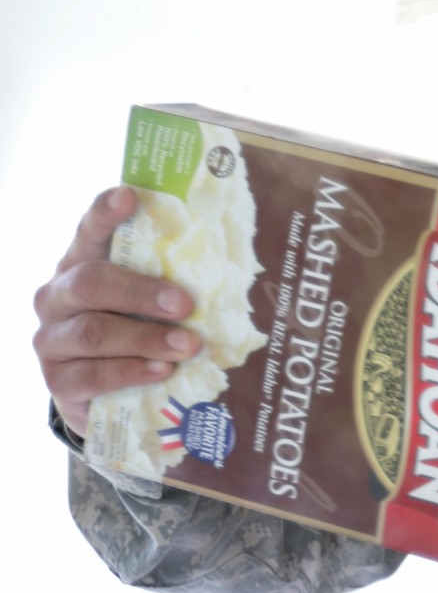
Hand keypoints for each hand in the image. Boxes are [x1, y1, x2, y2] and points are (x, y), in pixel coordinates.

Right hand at [32, 187, 202, 437]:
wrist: (103, 397)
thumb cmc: (134, 337)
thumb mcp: (150, 309)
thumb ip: (171, 287)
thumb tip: (230, 273)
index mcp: (80, 267)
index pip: (89, 232)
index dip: (105, 214)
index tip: (129, 196)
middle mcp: (57, 298)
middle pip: (91, 282)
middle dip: (141, 292)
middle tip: (185, 304)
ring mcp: (52, 340)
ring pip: (95, 332)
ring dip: (146, 338)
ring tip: (187, 346)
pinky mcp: (59, 382)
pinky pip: (94, 375)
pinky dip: (132, 371)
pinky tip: (161, 371)